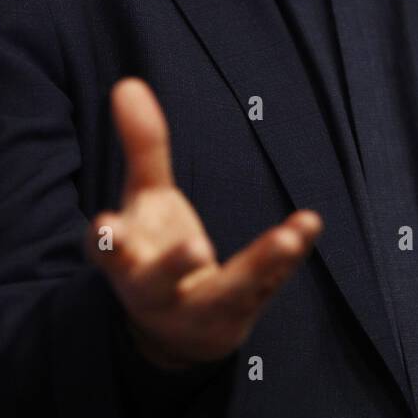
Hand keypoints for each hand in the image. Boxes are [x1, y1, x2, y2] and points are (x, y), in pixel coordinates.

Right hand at [85, 78, 322, 368]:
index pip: (109, 253)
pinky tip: (309, 224)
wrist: (173, 334)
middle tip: (196, 248)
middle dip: (176, 266)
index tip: (109, 228)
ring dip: (258, 264)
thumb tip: (128, 83)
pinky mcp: (241, 312)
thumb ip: (142, 148)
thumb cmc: (153, 251)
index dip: (107, 241)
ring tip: (285, 238)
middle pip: (162, 282)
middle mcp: (158, 290)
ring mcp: (202, 308)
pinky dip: (290, 254)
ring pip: (230, 290)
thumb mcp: (145, 200)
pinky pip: (269, 283)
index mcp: (126, 261)